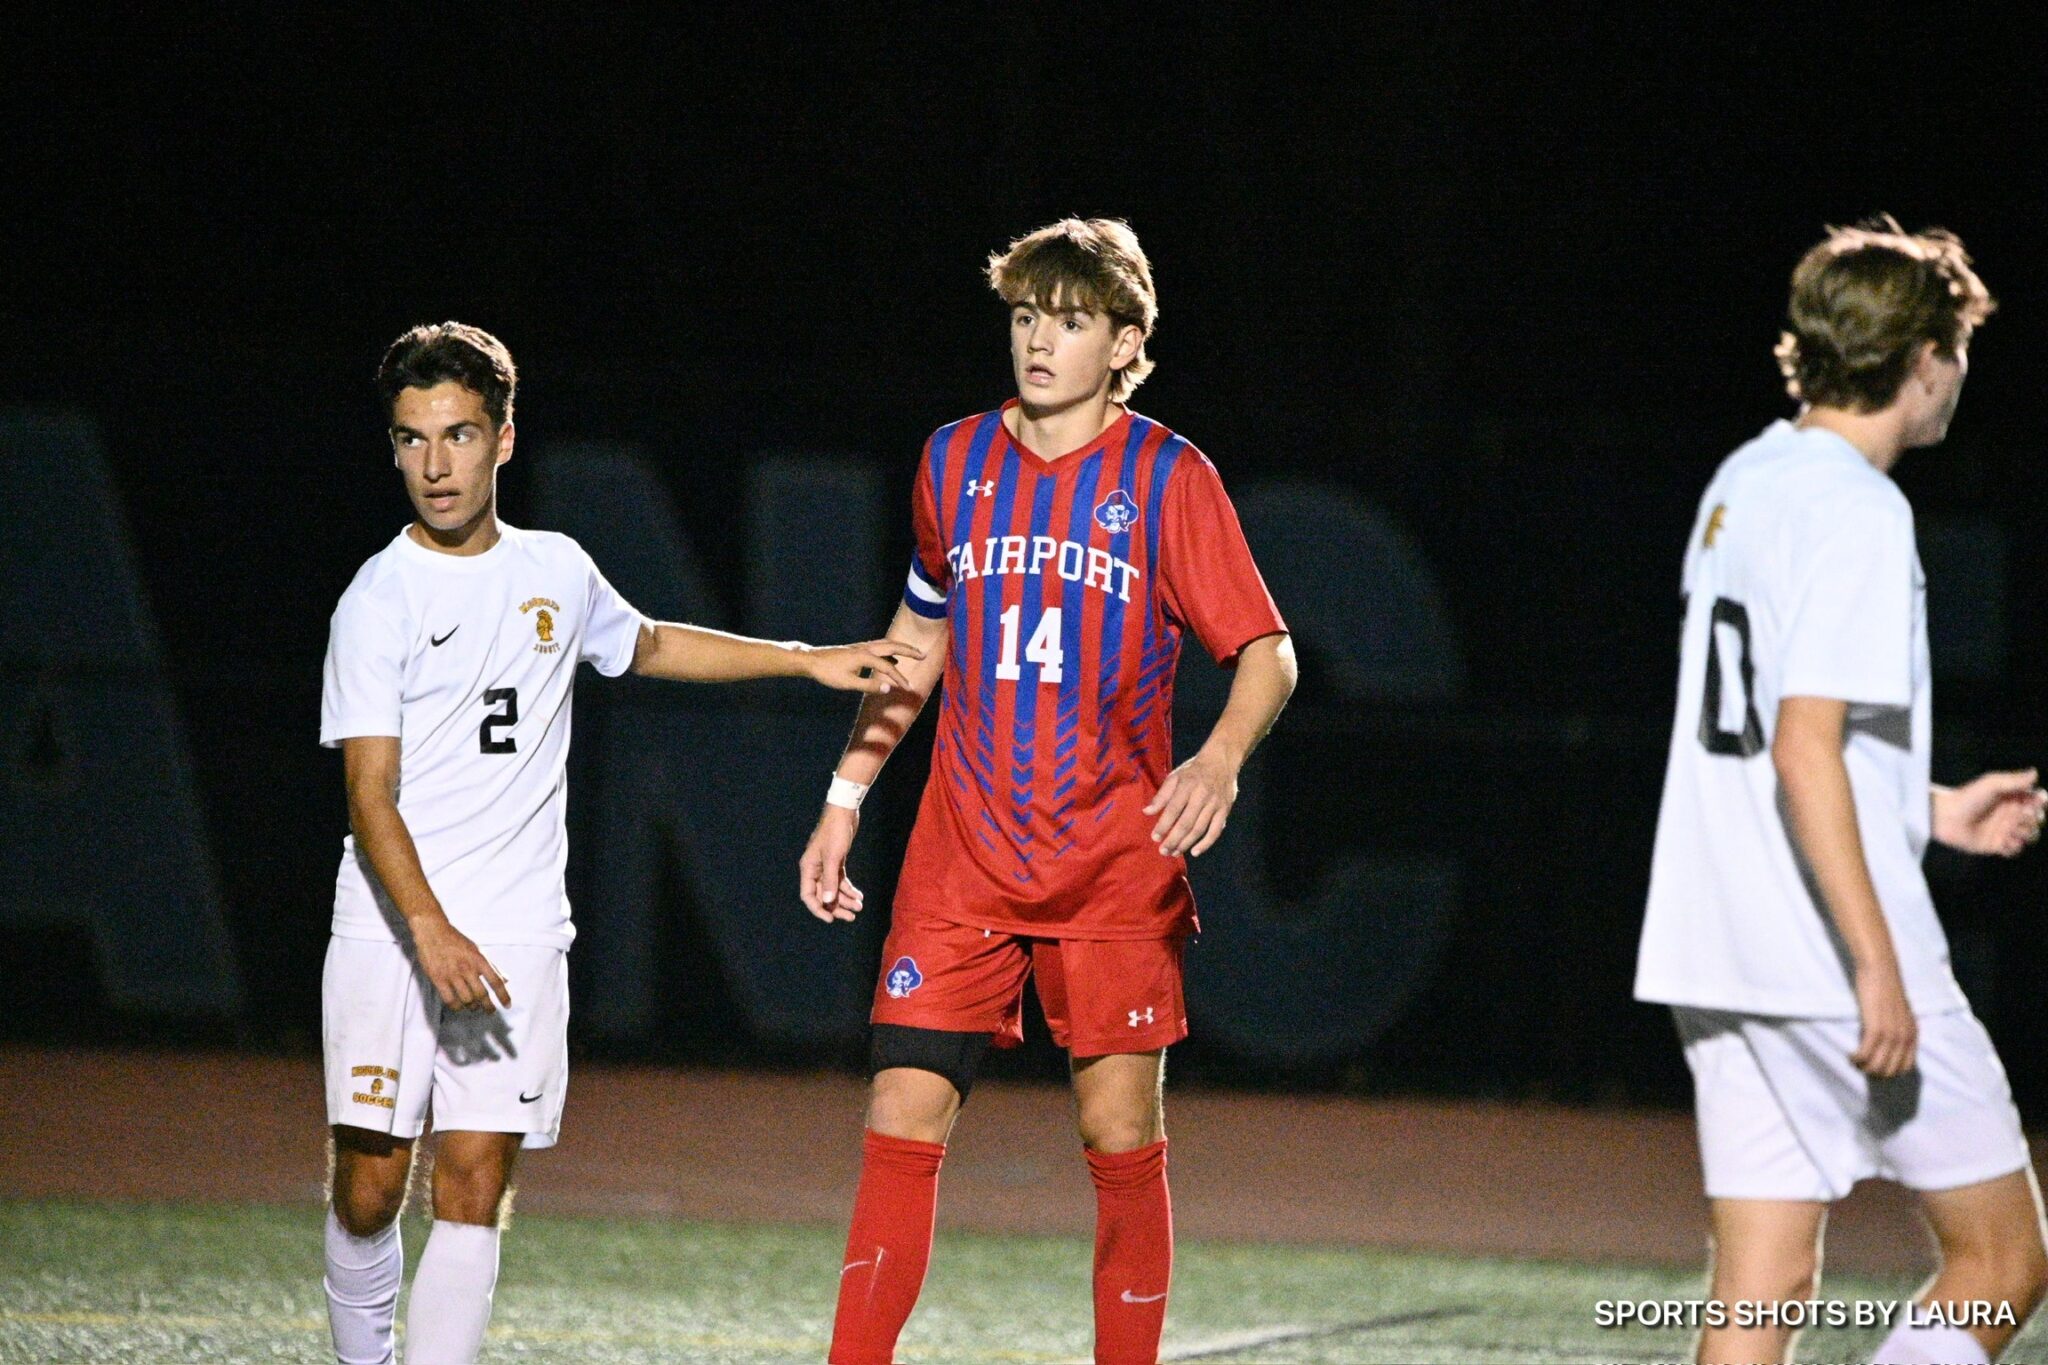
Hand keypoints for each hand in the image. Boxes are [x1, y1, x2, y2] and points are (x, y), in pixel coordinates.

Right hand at [411, 918, 511, 1012]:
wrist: (433, 932)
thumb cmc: (457, 941)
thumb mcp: (477, 950)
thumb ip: (491, 966)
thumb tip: (506, 979)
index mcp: (479, 959)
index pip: (496, 981)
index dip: (504, 995)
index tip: (508, 1005)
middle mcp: (467, 968)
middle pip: (482, 994)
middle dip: (488, 1006)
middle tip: (490, 1011)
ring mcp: (452, 974)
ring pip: (467, 999)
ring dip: (472, 1007)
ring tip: (474, 1007)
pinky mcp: (438, 979)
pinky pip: (450, 1000)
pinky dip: (456, 1007)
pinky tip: (459, 1006)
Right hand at [799, 804, 865, 922]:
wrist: (844, 811)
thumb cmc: (835, 831)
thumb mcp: (834, 857)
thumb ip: (830, 880)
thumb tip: (827, 902)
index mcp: (808, 868)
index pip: (808, 895)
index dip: (818, 909)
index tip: (831, 919)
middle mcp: (815, 868)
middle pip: (823, 894)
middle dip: (836, 907)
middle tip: (852, 917)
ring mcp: (826, 865)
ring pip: (833, 888)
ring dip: (845, 899)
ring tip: (859, 907)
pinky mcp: (837, 861)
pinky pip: (840, 880)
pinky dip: (849, 888)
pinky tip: (859, 895)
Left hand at [801, 640, 924, 693]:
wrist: (811, 660)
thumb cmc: (828, 673)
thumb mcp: (848, 683)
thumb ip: (869, 685)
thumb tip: (888, 688)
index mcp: (865, 656)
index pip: (889, 668)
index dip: (900, 679)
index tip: (909, 688)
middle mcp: (866, 648)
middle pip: (892, 646)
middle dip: (909, 650)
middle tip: (924, 654)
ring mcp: (861, 647)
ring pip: (886, 644)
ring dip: (901, 648)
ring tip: (913, 653)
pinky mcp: (857, 649)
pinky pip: (879, 647)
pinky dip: (890, 651)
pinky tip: (891, 660)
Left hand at [1144, 747, 1239, 858]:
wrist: (1221, 761)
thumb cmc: (1193, 771)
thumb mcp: (1175, 777)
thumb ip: (1161, 795)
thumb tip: (1146, 812)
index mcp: (1187, 786)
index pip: (1173, 809)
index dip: (1164, 825)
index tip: (1155, 838)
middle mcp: (1201, 795)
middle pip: (1186, 823)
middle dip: (1173, 840)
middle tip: (1163, 852)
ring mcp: (1215, 804)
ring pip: (1199, 829)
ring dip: (1186, 844)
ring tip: (1174, 853)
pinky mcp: (1225, 810)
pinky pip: (1215, 830)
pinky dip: (1206, 843)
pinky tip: (1195, 851)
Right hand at [1850, 963, 1916, 1077]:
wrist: (1880, 970)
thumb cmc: (1886, 987)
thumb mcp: (1900, 1012)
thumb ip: (1899, 1028)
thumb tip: (1889, 1043)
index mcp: (1912, 1034)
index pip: (1906, 1067)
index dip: (1889, 1072)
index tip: (1875, 1067)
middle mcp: (1905, 1037)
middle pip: (1890, 1070)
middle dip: (1875, 1073)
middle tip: (1861, 1066)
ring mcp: (1891, 1034)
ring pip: (1877, 1066)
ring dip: (1863, 1068)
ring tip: (1853, 1061)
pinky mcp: (1875, 1029)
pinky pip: (1865, 1054)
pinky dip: (1856, 1059)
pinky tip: (1849, 1055)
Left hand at [1933, 769, 2045, 855]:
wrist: (1946, 818)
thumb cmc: (1968, 797)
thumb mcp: (1991, 784)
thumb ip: (2014, 780)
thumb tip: (2035, 773)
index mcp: (2012, 798)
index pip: (2036, 802)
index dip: (2039, 804)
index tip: (2033, 803)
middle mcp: (2010, 814)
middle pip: (2036, 820)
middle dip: (2031, 820)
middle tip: (2016, 818)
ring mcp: (2004, 830)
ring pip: (2029, 836)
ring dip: (2024, 834)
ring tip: (2008, 831)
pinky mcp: (1996, 845)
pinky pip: (2015, 850)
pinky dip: (2013, 847)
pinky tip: (2002, 842)